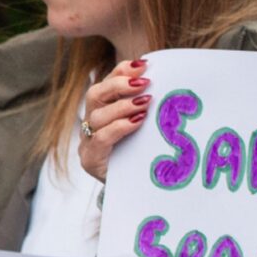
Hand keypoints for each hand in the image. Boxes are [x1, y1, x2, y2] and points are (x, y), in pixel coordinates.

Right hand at [78, 58, 149, 182]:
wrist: (135, 192)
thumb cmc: (141, 155)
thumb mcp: (145, 127)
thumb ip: (148, 107)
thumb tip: (169, 82)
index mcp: (102, 110)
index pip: (106, 83)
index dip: (121, 72)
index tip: (144, 65)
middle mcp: (91, 123)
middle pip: (95, 95)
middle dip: (119, 85)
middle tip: (144, 82)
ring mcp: (87, 141)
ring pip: (97, 115)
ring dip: (122, 106)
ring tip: (145, 102)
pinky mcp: (90, 159)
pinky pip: (100, 138)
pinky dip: (119, 127)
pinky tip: (136, 122)